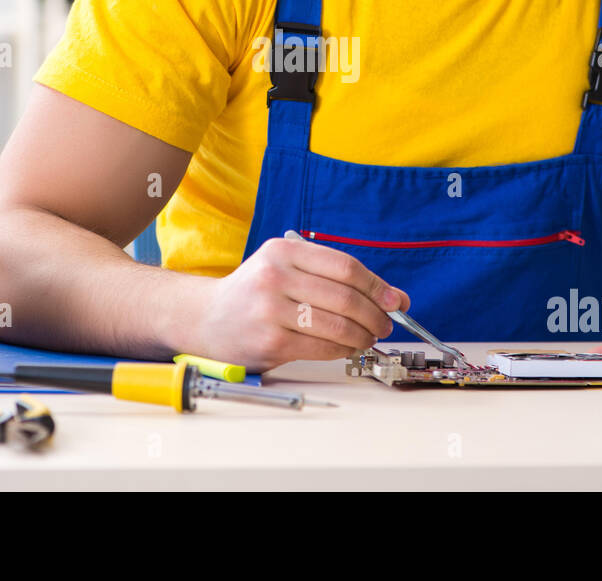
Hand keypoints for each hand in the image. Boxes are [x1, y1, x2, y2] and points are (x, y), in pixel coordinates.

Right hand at [189, 237, 409, 372]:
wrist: (205, 319)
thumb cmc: (254, 293)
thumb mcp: (288, 270)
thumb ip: (336, 278)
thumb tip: (394, 297)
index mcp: (283, 251)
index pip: (345, 267)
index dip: (377, 286)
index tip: (395, 301)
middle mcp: (275, 276)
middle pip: (346, 297)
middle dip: (375, 315)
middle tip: (385, 324)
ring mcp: (270, 310)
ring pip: (338, 325)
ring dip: (363, 335)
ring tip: (368, 338)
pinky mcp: (270, 341)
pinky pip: (322, 347)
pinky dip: (343, 350)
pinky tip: (347, 348)